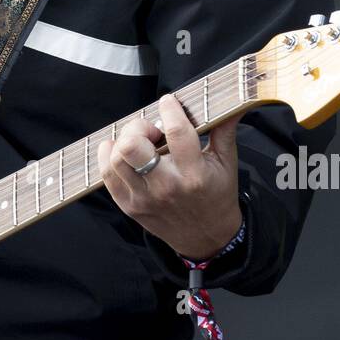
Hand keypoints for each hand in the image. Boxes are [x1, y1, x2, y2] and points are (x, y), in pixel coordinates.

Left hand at [98, 94, 242, 260]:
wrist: (207, 238)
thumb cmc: (217, 194)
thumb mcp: (227, 162)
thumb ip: (224, 128)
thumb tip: (233, 101)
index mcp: (194, 174)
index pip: (176, 132)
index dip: (169, 109)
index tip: (168, 101)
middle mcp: (167, 187)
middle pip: (133, 145)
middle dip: (139, 127)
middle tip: (151, 130)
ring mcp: (144, 198)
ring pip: (117, 158)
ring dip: (124, 140)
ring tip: (140, 142)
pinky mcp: (129, 206)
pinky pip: (106, 175)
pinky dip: (108, 156)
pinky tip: (120, 149)